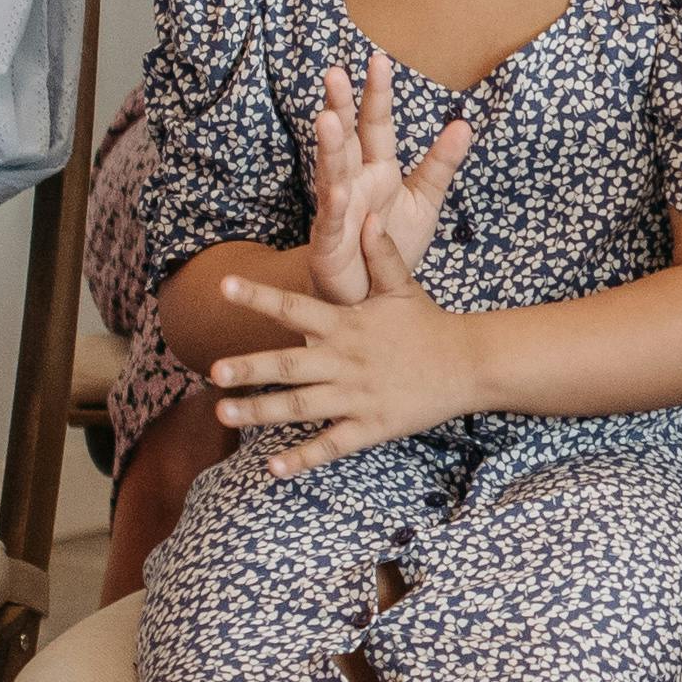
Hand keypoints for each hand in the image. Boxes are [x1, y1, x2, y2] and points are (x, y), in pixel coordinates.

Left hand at [204, 202, 481, 476]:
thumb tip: (368, 213)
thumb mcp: (402, 287)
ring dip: (260, 411)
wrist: (468, 365)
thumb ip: (380, 254)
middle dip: (249, 368)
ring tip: (223, 414)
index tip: (225, 286)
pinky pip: (330, 445)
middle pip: (288, 364)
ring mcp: (356, 397)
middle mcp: (345, 360)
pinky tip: (272, 468)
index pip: (295, 308)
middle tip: (212, 371)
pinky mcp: (370, 427)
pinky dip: (301, 458)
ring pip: (300, 407)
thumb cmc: (429, 325)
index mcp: (346, 325)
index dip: (258, 296)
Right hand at [300, 63, 474, 306]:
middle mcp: (353, 181)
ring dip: (329, 147)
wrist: (371, 293)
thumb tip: (464, 123)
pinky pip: (332, 222)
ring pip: (331, 172)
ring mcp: (337, 210)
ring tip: (326, 119)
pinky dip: (336, 207)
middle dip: (339, 107)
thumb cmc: (390, 243)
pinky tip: (340, 190)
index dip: (377, 94)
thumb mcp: (425, 200)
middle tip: (334, 73)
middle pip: (345, 138)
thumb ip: (441, 164)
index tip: (378, 60)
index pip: (376, 124)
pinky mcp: (329, 243)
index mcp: (378, 168)